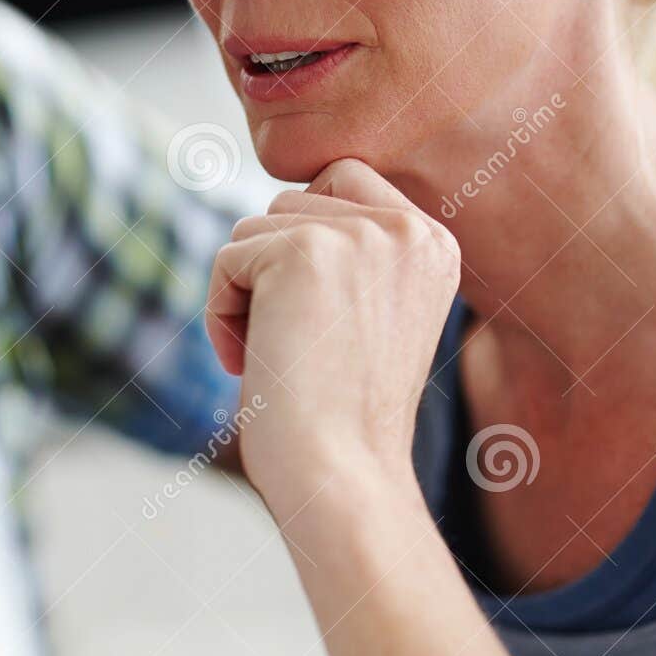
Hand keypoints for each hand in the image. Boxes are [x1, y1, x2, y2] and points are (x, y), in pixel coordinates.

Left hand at [204, 158, 461, 519]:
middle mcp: (410, 227)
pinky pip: (228, 258)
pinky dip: (219, 312)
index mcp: (435, 242)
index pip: (345, 179)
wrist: (344, 477)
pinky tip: (248, 360)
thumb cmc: (347, 417)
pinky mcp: (303, 251)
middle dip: (271, 269)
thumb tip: (286, 202)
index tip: (309, 313)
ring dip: (244, 292)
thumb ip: (352, 252)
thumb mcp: (375, 316)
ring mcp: (359, 234)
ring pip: (255, 228)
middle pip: (293, 202)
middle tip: (290, 340)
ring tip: (273, 355)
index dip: (306, 234)